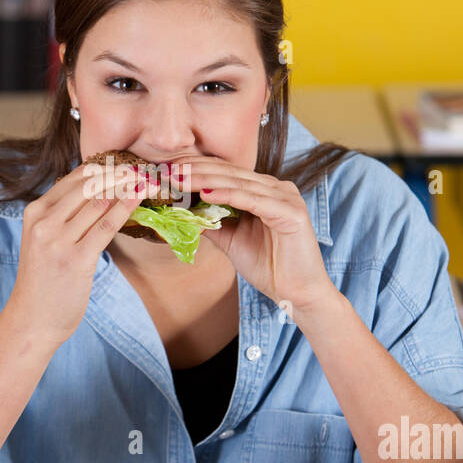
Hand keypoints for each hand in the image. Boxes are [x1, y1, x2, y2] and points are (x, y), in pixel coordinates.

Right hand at [7, 161, 146, 345]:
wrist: (32, 319)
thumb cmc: (44, 280)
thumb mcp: (44, 240)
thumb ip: (64, 216)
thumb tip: (102, 191)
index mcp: (35, 212)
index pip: (74, 178)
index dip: (105, 167)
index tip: (128, 163)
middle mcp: (44, 222)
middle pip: (89, 185)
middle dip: (120, 173)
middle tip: (145, 169)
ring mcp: (58, 241)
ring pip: (99, 201)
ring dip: (128, 187)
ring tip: (150, 181)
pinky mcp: (76, 260)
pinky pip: (107, 225)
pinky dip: (127, 207)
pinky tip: (141, 198)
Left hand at [177, 156, 334, 318]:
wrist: (298, 294)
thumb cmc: (269, 267)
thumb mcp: (231, 240)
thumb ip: (211, 222)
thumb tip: (181, 211)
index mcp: (263, 190)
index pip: (224, 172)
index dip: (194, 169)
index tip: (165, 170)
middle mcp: (276, 187)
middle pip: (228, 173)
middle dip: (194, 170)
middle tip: (165, 170)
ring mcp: (286, 197)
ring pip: (238, 183)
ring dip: (205, 180)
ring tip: (178, 179)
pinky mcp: (291, 211)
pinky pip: (253, 200)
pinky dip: (228, 195)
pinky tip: (205, 194)